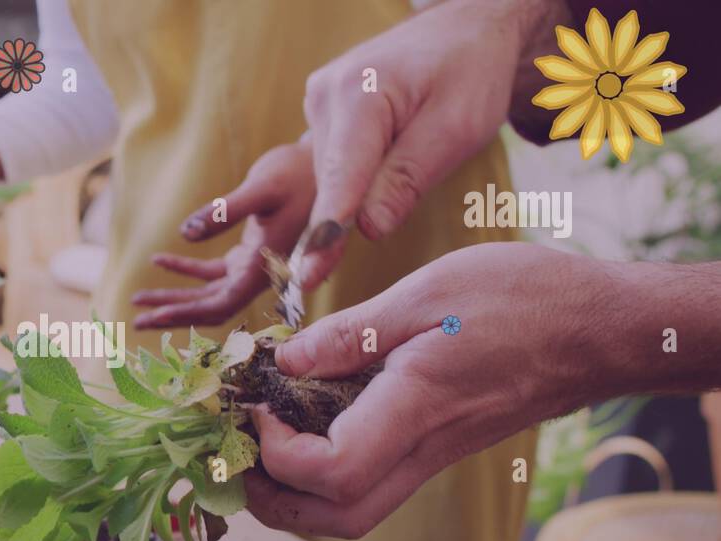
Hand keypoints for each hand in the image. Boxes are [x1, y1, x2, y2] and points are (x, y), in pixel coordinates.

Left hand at [132, 142, 313, 328]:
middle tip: (135, 319)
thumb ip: (225, 211)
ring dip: (175, 297)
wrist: (322, 164)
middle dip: (173, 313)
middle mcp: (259, 274)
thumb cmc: (297, 174)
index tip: (154, 318)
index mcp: (265, 267)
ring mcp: (253, 265)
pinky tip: (158, 261)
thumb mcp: (260, 188)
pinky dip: (185, 269)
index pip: (221, 304)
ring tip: (138, 299)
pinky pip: (212, 271)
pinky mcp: (248, 252)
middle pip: (210, 305)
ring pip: (208, 292)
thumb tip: (185, 233)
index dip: (187, 314)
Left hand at [243, 242, 627, 538]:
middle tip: (240, 449)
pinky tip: (306, 424)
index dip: (276, 452)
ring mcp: (432, 457)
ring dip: (296, 494)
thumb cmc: (525, 300)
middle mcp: (422, 450)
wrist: (600, 330)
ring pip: (354, 513)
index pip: (329, 473)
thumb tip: (283, 360)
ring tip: (262, 440)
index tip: (260, 401)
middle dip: (274, 499)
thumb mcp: (427, 292)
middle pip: (336, 519)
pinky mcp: (438, 449)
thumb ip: (349, 332)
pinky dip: (326, 473)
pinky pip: (374, 484)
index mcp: (414, 410)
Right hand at [295, 0, 568, 289]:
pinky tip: (384, 171)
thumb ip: (409, 179)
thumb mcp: (457, 128)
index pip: (341, 174)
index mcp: (359, 92)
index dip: (327, 227)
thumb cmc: (470, 72)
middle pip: (331, 180)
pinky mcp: (323, 113)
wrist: (467, 29)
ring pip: (332, 176)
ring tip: (408, 168)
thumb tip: (368, 230)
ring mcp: (319, 102)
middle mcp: (325, 95)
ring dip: (358, 197)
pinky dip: (355, 183)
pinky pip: (335, 164)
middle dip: (345, 219)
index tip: (308, 272)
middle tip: (336, 268)